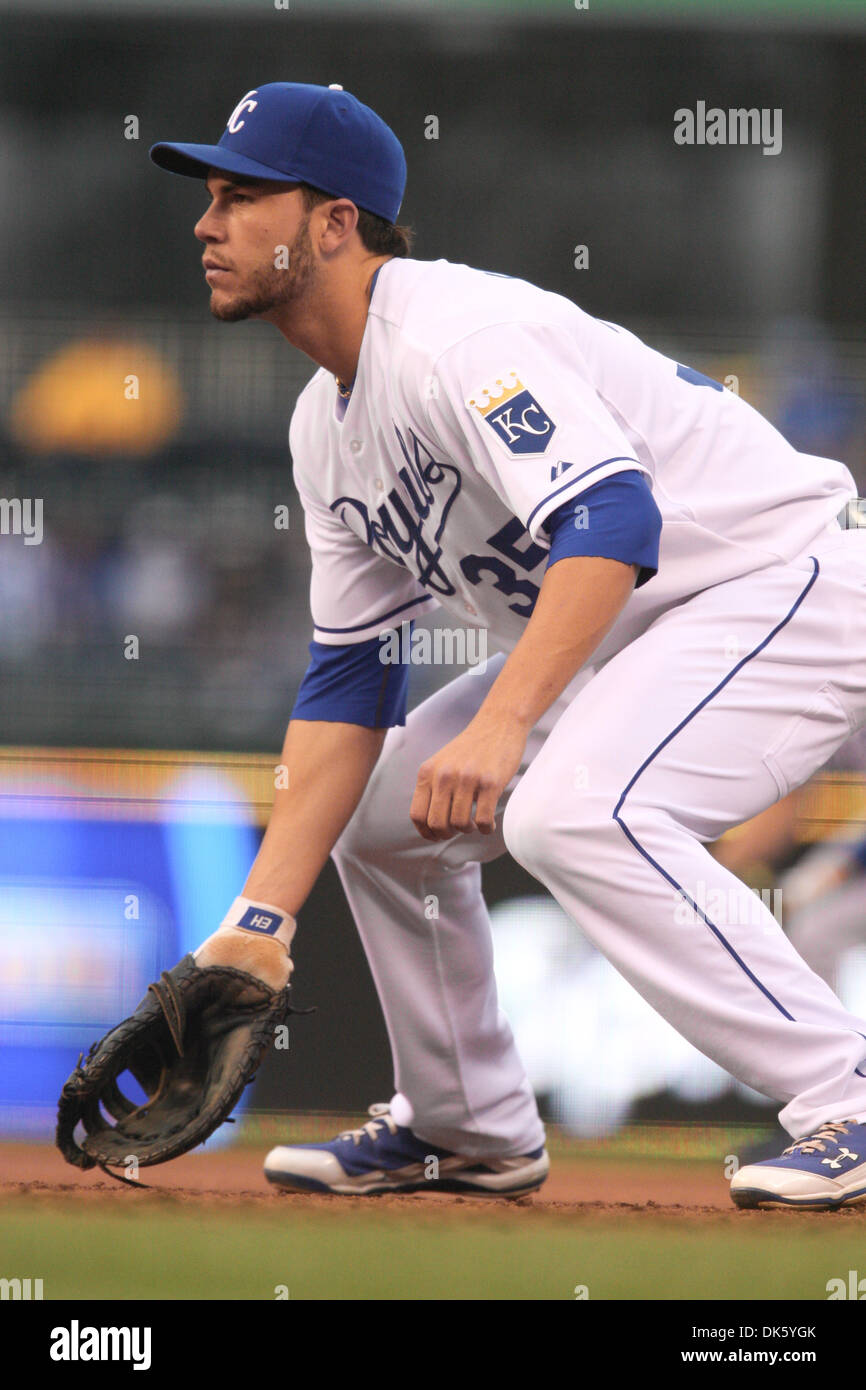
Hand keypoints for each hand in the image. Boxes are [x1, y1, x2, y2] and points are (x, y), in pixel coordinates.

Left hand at [409, 715, 527, 840]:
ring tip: (474, 824)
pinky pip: (484, 820)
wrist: (498, 724)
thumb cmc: (470, 749)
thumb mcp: (442, 763)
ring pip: (461, 824)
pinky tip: (489, 824)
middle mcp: (444, 775)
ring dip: (468, 830)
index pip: (417, 815)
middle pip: (437, 824)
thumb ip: (432, 788)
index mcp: (428, 772)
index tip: (437, 836)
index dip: (426, 833)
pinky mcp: (490, 783)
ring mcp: (467, 779)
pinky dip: (486, 829)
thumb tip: (428, 826)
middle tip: (458, 830)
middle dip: (447, 834)